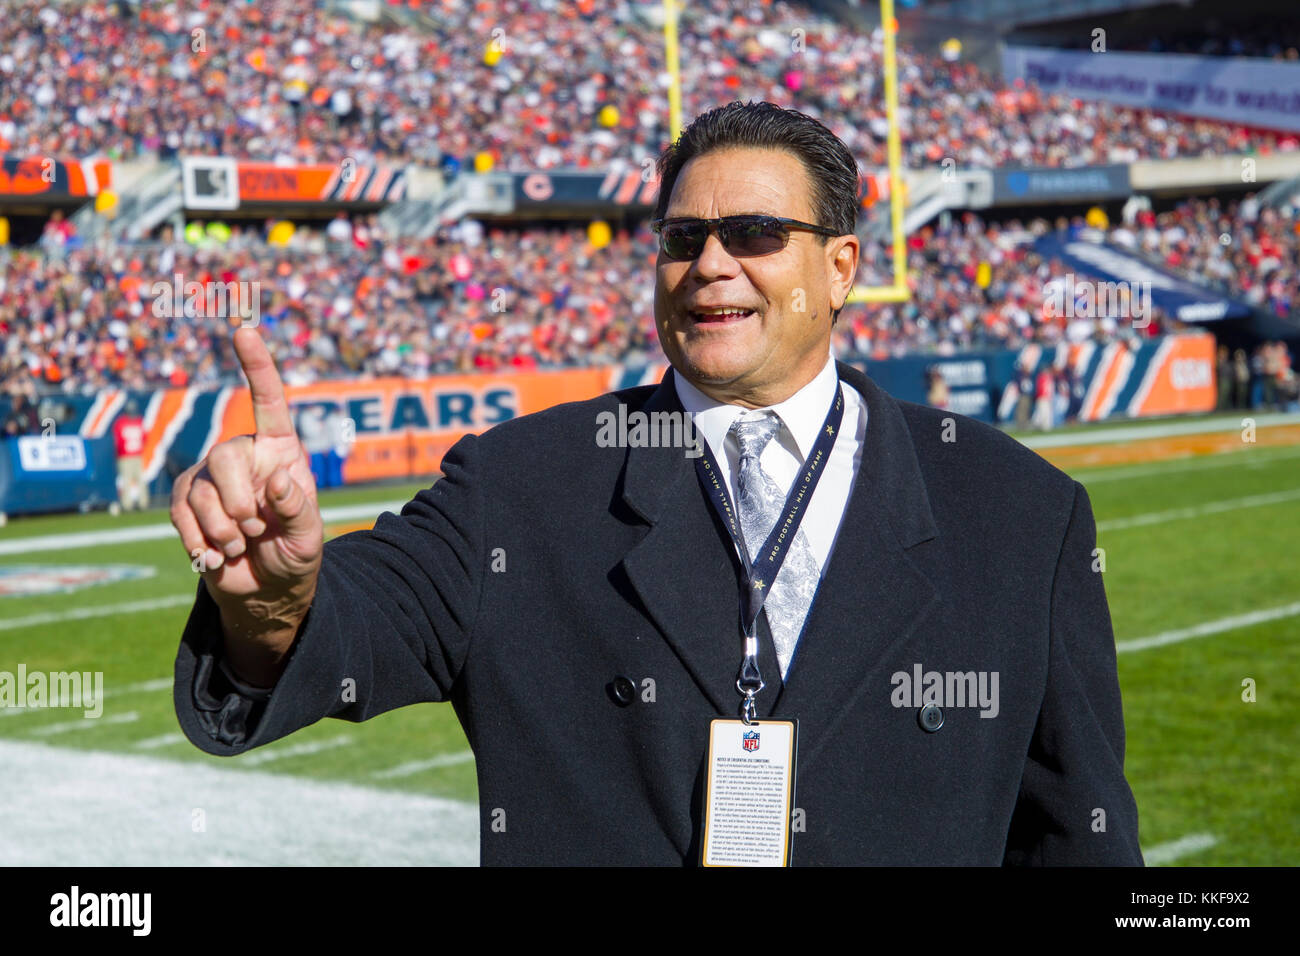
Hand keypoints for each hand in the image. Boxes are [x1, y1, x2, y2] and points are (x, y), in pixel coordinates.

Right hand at [170, 328, 322, 647]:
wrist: (266, 589)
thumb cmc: (296, 553)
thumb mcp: (310, 536)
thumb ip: (297, 508)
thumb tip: (276, 479)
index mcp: (281, 451)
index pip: (269, 401)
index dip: (257, 366)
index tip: (245, 330)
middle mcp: (244, 457)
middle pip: (225, 456)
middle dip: (237, 502)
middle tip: (252, 531)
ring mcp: (211, 478)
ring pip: (201, 492)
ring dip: (223, 530)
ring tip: (241, 546)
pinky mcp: (187, 503)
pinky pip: (182, 515)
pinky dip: (201, 541)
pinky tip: (216, 554)